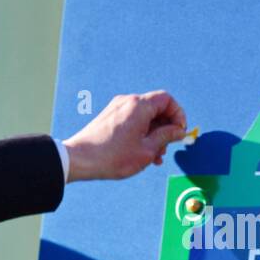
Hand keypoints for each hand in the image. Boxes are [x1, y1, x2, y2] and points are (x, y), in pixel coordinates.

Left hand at [62, 90, 187, 180]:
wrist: (79, 160)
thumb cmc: (113, 157)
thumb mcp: (147, 150)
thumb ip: (166, 137)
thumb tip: (179, 131)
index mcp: (139, 106)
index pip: (167, 100)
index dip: (178, 115)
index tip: (180, 132)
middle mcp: (128, 102)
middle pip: (156, 108)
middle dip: (166, 127)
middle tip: (167, 148)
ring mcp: (117, 108)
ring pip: (145, 116)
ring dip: (154, 133)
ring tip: (154, 155)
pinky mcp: (110, 117)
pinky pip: (133, 120)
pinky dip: (142, 133)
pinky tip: (142, 152)